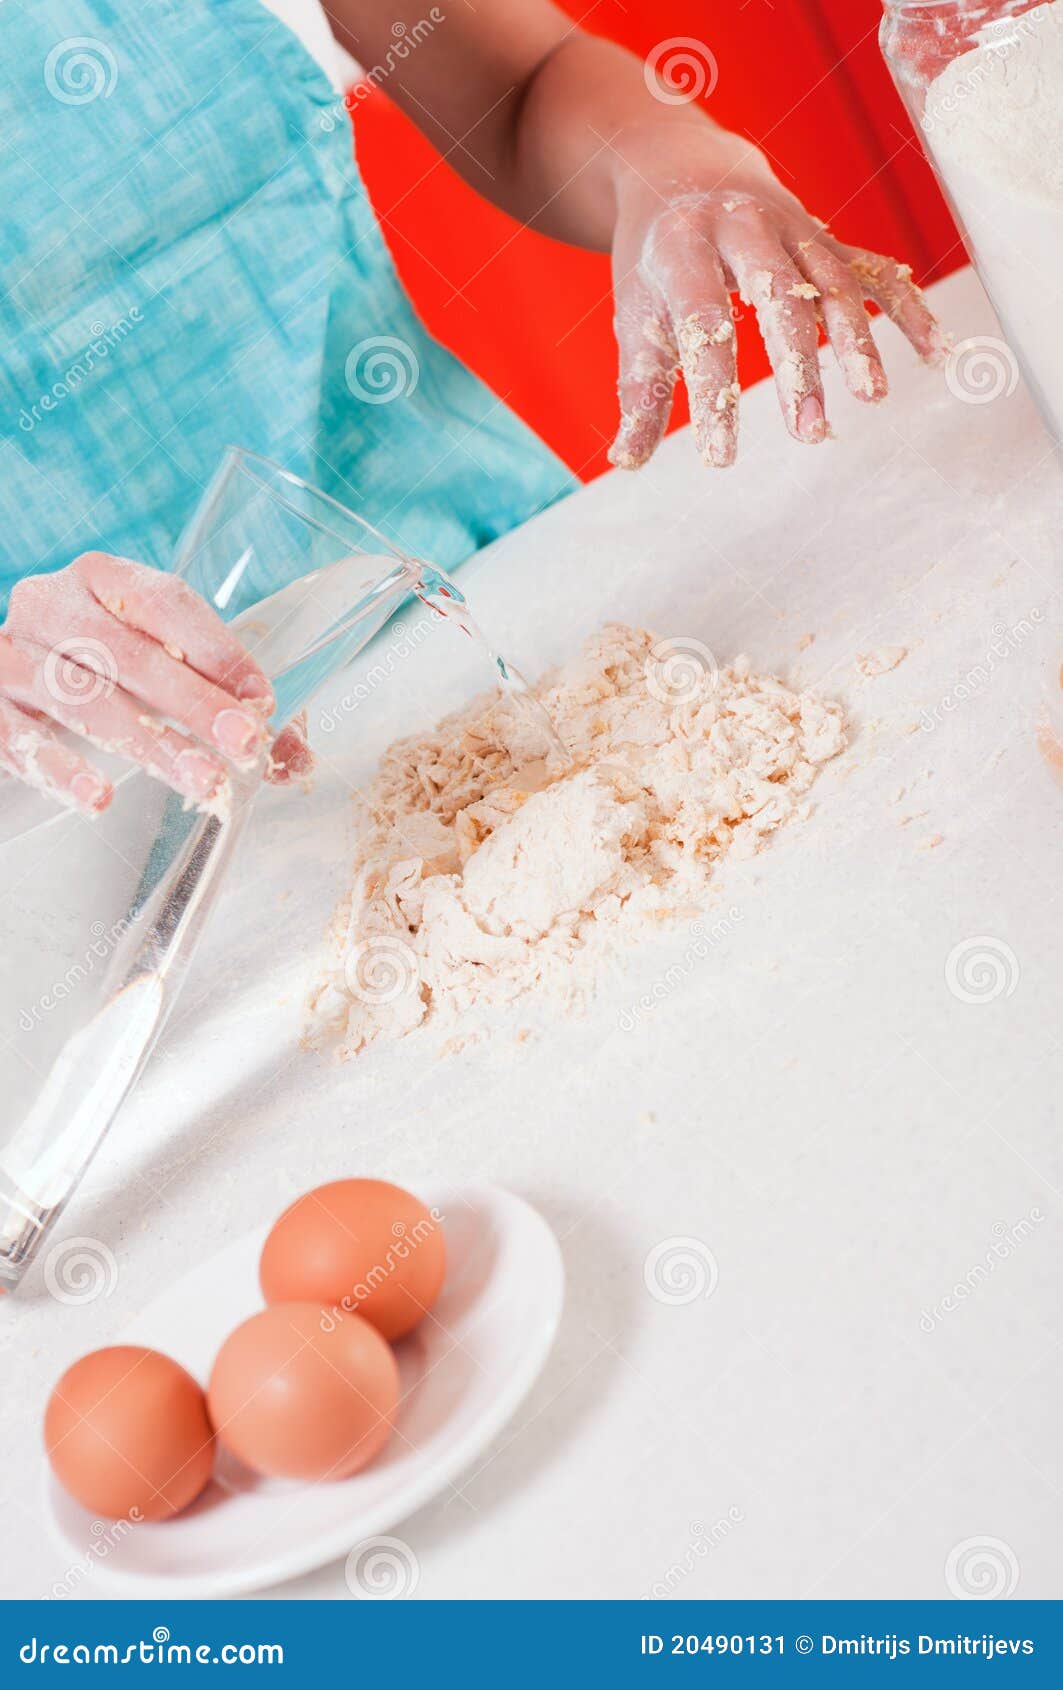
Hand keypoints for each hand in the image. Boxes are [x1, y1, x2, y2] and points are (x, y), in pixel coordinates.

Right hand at [0, 552, 311, 815]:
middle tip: (245, 746)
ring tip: (199, 781)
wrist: (11, 687)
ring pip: (80, 696)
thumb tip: (295, 759)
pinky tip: (98, 796)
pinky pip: (16, 737)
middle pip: (129, 653)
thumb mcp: (160, 675)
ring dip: (147, 742)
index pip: (165, 602)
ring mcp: (9, 652)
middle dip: (195, 704)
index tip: (262, 699)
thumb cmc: (100, 677)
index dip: (218, 649)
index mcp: (104, 579)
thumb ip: (228, 709)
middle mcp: (51, 604)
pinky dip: (61, 768)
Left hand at [608, 143, 945, 469]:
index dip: (714, 393)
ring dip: (856, 340)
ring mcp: (792, 228)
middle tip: (810, 431)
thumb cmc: (655, 258)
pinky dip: (907, 307)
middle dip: (799, 366)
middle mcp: (743, 228)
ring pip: (832, 280)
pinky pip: (872, 268)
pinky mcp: (825, 236)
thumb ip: (638, 390)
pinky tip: (934, 354)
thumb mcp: (635, 313)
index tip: (722, 457)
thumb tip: (627, 462)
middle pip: (779, 297)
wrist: (682, 167)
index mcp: (684, 248)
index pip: (704, 325)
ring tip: (870, 397)